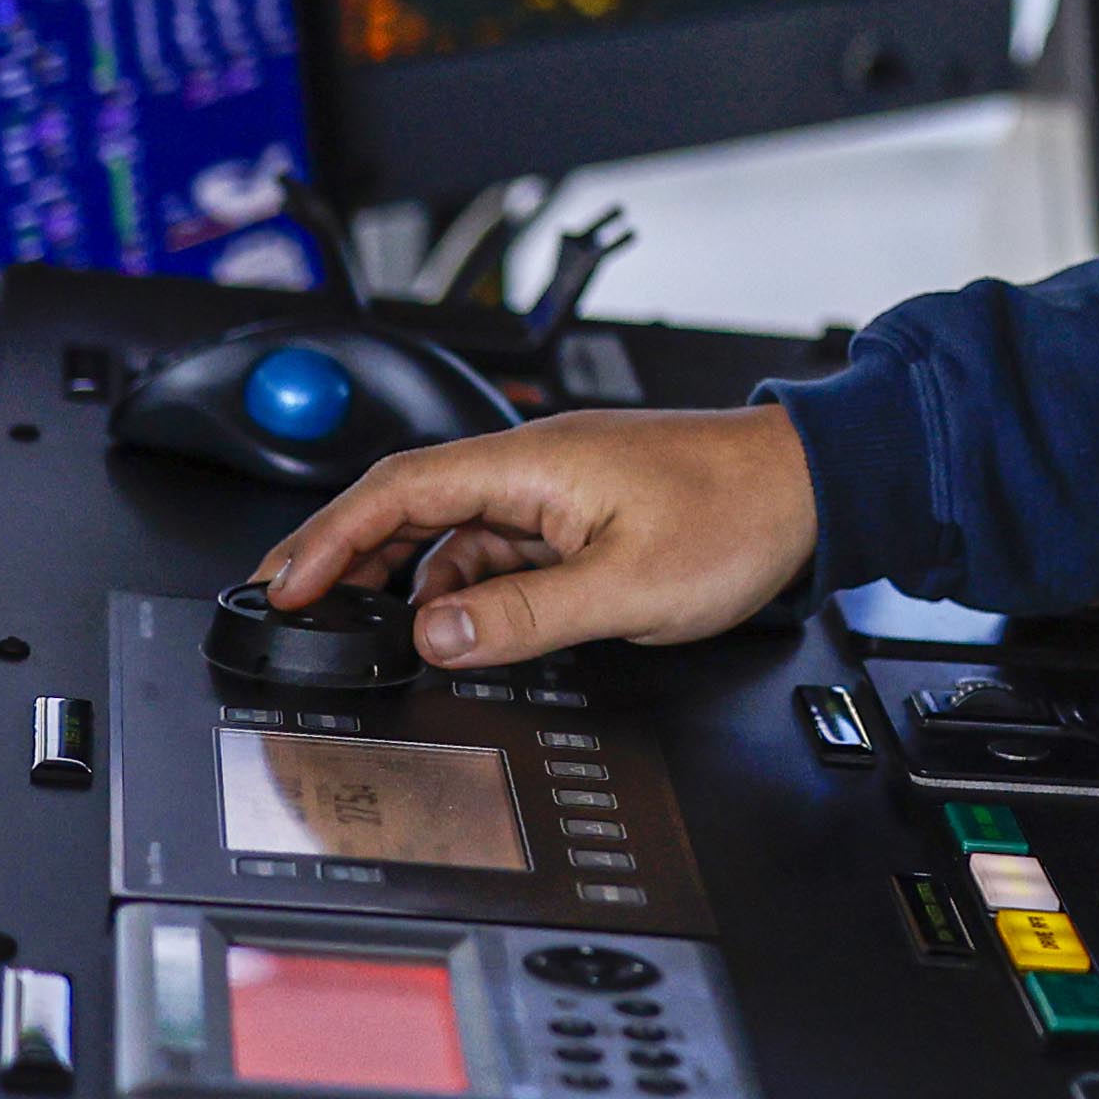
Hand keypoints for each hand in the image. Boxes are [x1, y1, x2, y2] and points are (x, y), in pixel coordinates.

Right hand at [255, 404, 822, 669]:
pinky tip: (458, 626)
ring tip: (370, 633)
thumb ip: (527, 615)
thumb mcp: (629, 584)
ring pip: (454, 534)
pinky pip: (497, 549)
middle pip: (411, 508)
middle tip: (293, 611)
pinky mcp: (579, 515)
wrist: (812, 487)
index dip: (331, 537)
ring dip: (411, 582)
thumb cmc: (740, 513)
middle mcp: (534, 468)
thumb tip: (438, 635)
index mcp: (533, 464)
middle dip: (346, 558)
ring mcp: (555, 491)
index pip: (399, 490)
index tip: (286, 584)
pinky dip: (464, 588)